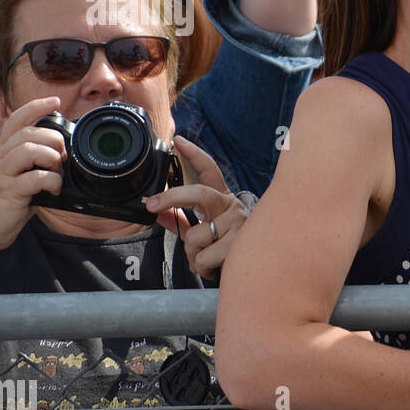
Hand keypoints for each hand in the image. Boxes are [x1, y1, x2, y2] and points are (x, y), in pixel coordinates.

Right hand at [0, 97, 64, 254]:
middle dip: (54, 140)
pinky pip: (36, 178)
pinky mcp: (8, 192)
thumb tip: (62, 155)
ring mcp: (1, 174)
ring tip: (57, 173)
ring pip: (30, 150)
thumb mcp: (15, 176)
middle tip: (63, 157)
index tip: (55, 101)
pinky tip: (54, 190)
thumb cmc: (2, 203)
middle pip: (29, 133)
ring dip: (52, 159)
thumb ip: (32, 163)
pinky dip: (52, 182)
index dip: (36, 107)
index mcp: (1, 152)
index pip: (16, 119)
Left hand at [144, 136, 247, 279]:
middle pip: (199, 193)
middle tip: (152, 205)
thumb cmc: (226, 248)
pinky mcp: (240, 244)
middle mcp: (232, 206)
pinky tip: (213, 267)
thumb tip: (156, 213)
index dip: (194, 154)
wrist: (257, 270)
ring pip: (196, 236)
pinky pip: (204, 257)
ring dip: (193, 254)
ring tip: (205, 259)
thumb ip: (182, 221)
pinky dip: (202, 267)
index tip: (178, 140)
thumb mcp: (203, 232)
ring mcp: (238, 223)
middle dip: (172, 197)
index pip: (209, 171)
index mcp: (221, 200)